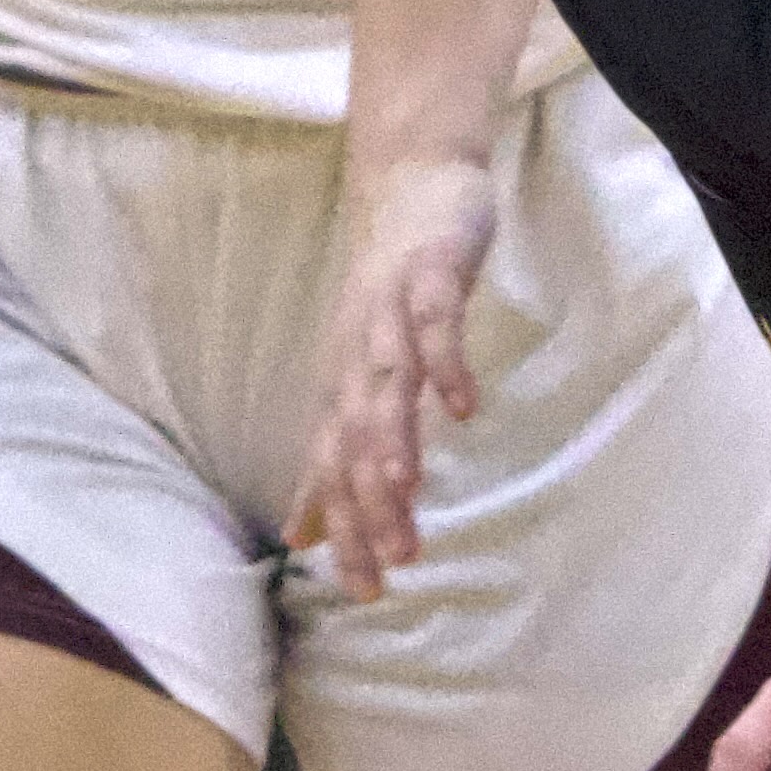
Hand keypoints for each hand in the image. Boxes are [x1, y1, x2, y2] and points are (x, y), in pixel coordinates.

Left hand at [283, 155, 498, 601]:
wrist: (409, 179)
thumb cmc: (388, 287)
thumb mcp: (359, 374)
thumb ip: (337, 453)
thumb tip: (305, 532)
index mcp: (343, 385)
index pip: (337, 472)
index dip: (349, 531)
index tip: (366, 591)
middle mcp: (357, 356)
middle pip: (357, 440)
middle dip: (371, 503)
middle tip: (396, 562)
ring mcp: (391, 314)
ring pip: (386, 387)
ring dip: (393, 439)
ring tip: (407, 494)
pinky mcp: (429, 275)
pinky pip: (437, 324)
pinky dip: (446, 364)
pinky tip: (466, 407)